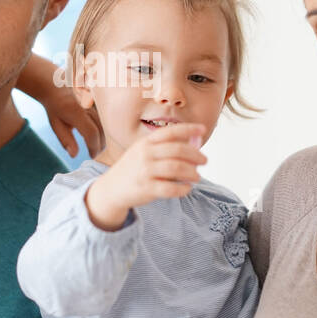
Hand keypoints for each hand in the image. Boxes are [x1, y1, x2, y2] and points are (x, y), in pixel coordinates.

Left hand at [17, 54, 103, 156]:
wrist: (56, 83)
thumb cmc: (55, 107)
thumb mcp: (55, 124)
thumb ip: (65, 140)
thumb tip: (75, 156)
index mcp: (75, 111)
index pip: (91, 133)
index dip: (93, 147)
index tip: (91, 155)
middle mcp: (87, 105)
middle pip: (102, 130)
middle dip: (100, 145)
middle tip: (95, 153)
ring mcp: (94, 101)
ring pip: (106, 124)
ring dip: (104, 137)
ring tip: (97, 145)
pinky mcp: (99, 100)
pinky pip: (106, 116)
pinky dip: (105, 127)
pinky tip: (101, 134)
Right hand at [84, 122, 206, 229]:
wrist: (111, 188)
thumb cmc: (134, 168)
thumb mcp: (142, 151)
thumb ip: (164, 146)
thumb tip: (193, 142)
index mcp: (146, 142)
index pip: (170, 131)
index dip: (188, 128)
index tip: (203, 129)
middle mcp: (145, 154)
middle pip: (178, 150)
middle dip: (196, 154)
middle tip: (204, 160)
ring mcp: (145, 171)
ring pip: (177, 168)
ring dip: (192, 172)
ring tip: (197, 176)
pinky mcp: (146, 189)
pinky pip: (171, 188)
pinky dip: (183, 188)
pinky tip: (187, 188)